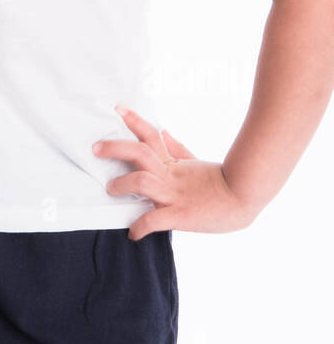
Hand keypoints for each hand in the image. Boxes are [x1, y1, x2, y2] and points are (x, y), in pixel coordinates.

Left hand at [92, 105, 258, 239]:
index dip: (134, 121)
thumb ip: (178, 150)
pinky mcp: (180, 215)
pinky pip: (154, 220)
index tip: (118, 109)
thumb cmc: (222, 184)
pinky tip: (132, 233)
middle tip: (96, 148)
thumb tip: (162, 132)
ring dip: (123, 184)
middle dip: (116, 148)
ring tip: (111, 189)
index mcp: (174, 164)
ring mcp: (175, 195)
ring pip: (142, 181)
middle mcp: (171, 176)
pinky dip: (140, 227)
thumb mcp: (197, 163)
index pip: (150, 136)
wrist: (246, 198)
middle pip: (140, 152)